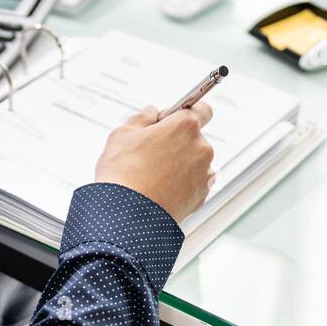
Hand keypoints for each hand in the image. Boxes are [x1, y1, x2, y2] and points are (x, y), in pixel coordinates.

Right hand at [94, 102, 215, 222]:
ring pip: (194, 162)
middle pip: (194, 138)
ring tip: (153, 176)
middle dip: (177, 142)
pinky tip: (161, 189)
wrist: (127, 217)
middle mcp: (201, 147)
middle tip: (151, 153)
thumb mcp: (122, 134)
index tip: (172, 120)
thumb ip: (141, 118)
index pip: (201, 109)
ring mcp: (204, 173)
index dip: (184, 114)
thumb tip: (151, 113)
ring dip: (180, 164)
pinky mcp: (201, 196)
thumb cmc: (123, 174)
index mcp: (185, 126)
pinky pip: (195, 183)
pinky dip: (182, 184)